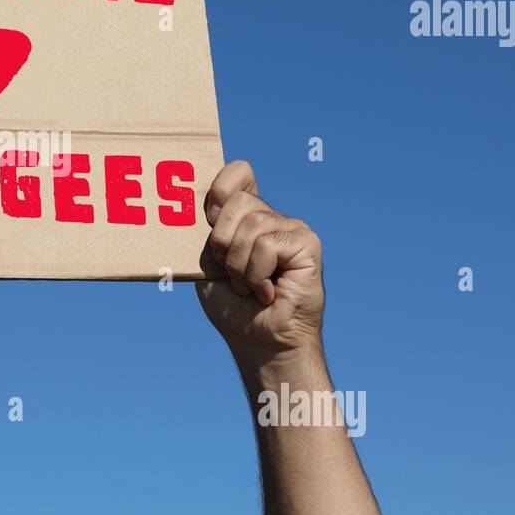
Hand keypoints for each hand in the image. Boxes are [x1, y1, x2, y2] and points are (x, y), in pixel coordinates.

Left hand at [194, 161, 324, 379]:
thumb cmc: (233, 307)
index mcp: (248, 217)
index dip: (220, 188)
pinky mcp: (307, 244)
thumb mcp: (209, 262)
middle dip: (222, 242)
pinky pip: (267, 245)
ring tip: (250, 288)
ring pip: (251, 226)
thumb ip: (208, 230)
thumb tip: (206, 203)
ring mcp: (292, 228)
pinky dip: (257, 274)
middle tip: (231, 273)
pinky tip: (267, 292)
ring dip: (239, 267)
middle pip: (237, 201)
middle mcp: (272, 217)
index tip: (208, 218)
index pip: (238, 172)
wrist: (258, 341)